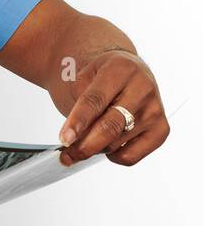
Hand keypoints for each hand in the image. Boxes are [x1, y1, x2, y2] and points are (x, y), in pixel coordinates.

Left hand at [58, 50, 169, 166]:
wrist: (125, 73)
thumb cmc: (101, 78)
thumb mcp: (82, 79)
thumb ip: (77, 106)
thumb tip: (73, 140)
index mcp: (120, 69)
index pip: (96, 100)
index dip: (78, 121)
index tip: (64, 139)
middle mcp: (143, 88)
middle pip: (110, 127)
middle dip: (84, 145)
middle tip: (66, 155)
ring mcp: (155, 110)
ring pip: (116, 144)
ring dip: (94, 149)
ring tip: (84, 140)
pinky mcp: (161, 130)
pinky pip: (131, 156)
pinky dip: (113, 157)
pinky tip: (108, 143)